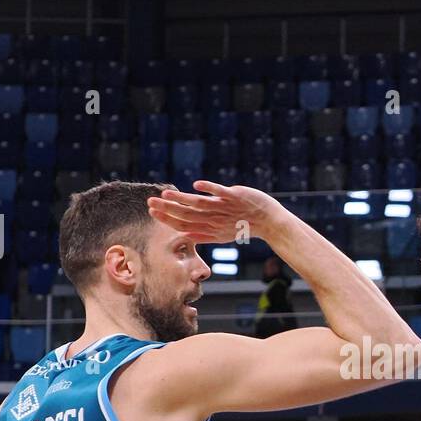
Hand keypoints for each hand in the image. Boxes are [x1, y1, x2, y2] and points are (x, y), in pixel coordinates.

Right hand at [146, 181, 287, 244]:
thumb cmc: (244, 226)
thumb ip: (203, 234)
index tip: (152, 211)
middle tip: (150, 202)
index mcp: (210, 230)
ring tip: (165, 193)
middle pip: (187, 216)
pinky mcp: (235, 197)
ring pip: (199, 204)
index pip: (184, 225)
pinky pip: (220, 192)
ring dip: (181, 199)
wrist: (269, 222)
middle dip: (167, 209)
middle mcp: (215, 220)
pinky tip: (196, 184)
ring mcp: (224, 208)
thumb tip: (184, 235)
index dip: (167, 219)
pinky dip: (208, 188)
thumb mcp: (222, 235)